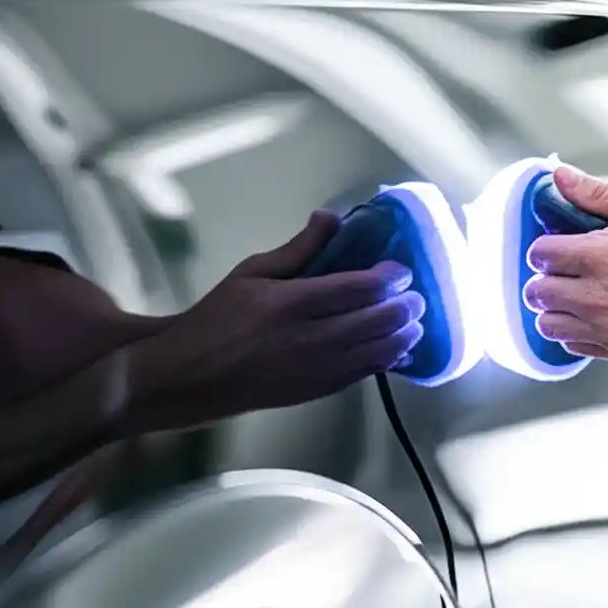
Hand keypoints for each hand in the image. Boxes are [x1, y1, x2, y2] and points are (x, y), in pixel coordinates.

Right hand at [128, 211, 425, 426]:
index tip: (401, 269)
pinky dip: (387, 359)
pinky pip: (366, 374)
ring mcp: (317, 370)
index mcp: (291, 302)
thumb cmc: (218, 318)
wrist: (191, 376)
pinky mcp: (318, 391)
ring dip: (404, 334)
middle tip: (415, 294)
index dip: (391, 278)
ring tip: (412, 320)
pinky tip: (395, 347)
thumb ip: (299, 248)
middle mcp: (310, 338)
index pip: (361, 287)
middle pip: (380, 320)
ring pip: (381, 352)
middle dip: (407, 305)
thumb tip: (331, 216)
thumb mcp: (251, 272)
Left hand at [523, 167, 607, 363]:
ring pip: (549, 325)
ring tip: (578, 295)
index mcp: (600, 255)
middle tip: (567, 270)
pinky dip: (576, 332)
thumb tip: (562, 178)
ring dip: (556, 308)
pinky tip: (597, 316)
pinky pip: (575, 347)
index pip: (540, 254)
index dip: (547, 246)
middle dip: (548, 277)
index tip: (559, 245)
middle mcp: (598, 296)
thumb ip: (598, 194)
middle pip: (537, 292)